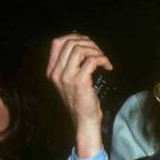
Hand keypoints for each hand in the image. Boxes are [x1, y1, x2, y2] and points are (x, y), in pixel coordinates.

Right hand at [46, 33, 113, 159]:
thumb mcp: (70, 80)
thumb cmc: (81, 102)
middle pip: (70, 43)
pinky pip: (91, 60)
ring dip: (96, 51)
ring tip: (104, 60)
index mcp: (52, 71)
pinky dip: (102, 60)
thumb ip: (71, 63)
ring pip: (80, 49)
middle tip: (99, 52)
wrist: (84, 122)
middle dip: (89, 43)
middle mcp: (56, 72)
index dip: (73, 37)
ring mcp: (66, 77)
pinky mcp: (80, 82)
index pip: (56, 43)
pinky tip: (107, 67)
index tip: (87, 43)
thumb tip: (79, 40)